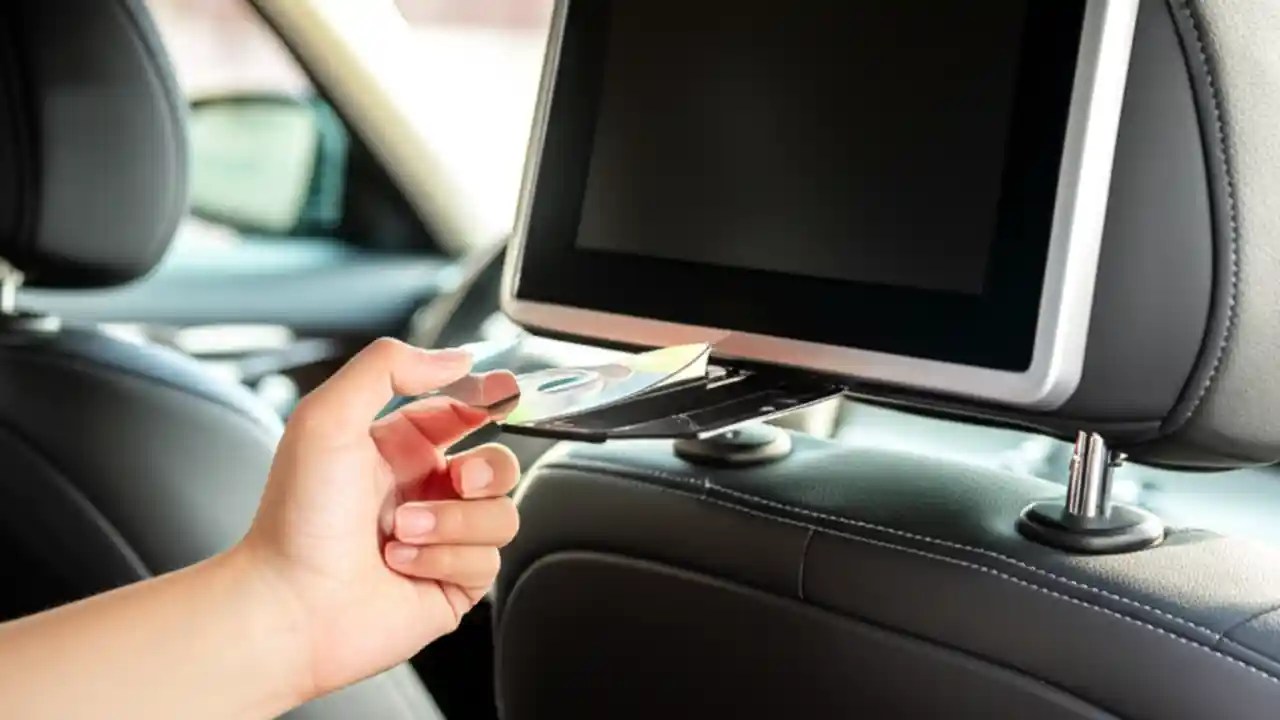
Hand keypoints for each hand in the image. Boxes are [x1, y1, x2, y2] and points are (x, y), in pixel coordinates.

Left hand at [234, 338, 520, 700]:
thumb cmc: (296, 518)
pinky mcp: (452, 584)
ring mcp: (441, 540)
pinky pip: (488, 560)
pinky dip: (446, 559)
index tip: (503, 393)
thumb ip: (388, 368)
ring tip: (402, 532)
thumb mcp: (327, 416)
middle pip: (499, 464)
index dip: (488, 401)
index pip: (462, 412)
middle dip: (489, 469)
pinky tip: (403, 564)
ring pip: (501, 514)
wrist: (289, 605)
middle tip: (459, 479)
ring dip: (454, 522)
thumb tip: (455, 358)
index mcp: (396, 449)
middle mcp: (423, 492)